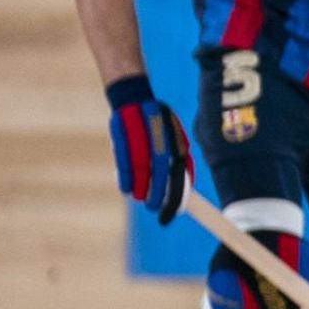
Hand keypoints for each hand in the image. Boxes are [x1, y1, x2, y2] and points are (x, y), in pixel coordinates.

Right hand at [105, 77, 190, 224]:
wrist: (134, 98)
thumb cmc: (157, 125)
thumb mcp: (173, 135)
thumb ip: (179, 157)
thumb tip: (187, 187)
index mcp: (176, 136)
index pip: (181, 168)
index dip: (178, 191)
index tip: (174, 211)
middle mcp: (161, 134)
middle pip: (161, 168)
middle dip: (159, 191)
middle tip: (155, 208)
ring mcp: (140, 131)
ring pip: (140, 164)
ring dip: (140, 186)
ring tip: (140, 199)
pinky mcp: (121, 131)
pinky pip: (123, 158)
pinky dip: (125, 176)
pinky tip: (125, 189)